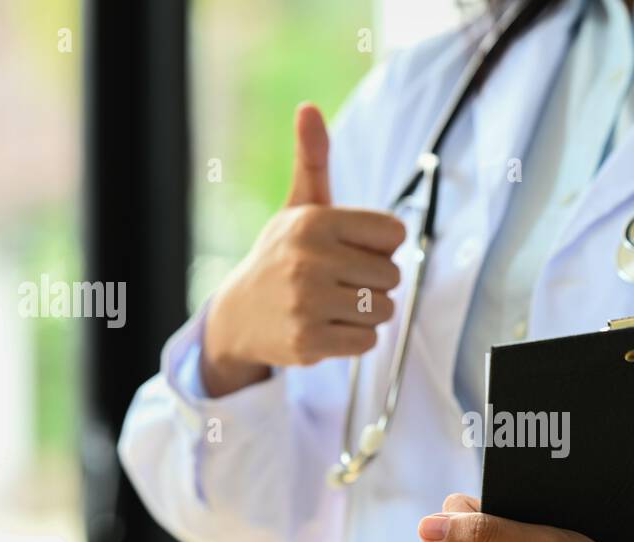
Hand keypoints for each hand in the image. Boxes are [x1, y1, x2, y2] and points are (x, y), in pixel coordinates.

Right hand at [200, 103, 406, 395]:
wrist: (239, 315)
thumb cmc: (282, 255)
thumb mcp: (298, 206)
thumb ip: (313, 160)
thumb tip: (308, 108)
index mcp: (315, 221)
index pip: (394, 234)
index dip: (380, 246)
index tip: (350, 249)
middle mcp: (308, 259)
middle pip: (392, 276)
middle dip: (374, 283)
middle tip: (339, 282)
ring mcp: (306, 302)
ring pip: (382, 310)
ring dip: (366, 313)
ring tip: (332, 305)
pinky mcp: (307, 341)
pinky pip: (366, 342)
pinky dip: (354, 340)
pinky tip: (326, 328)